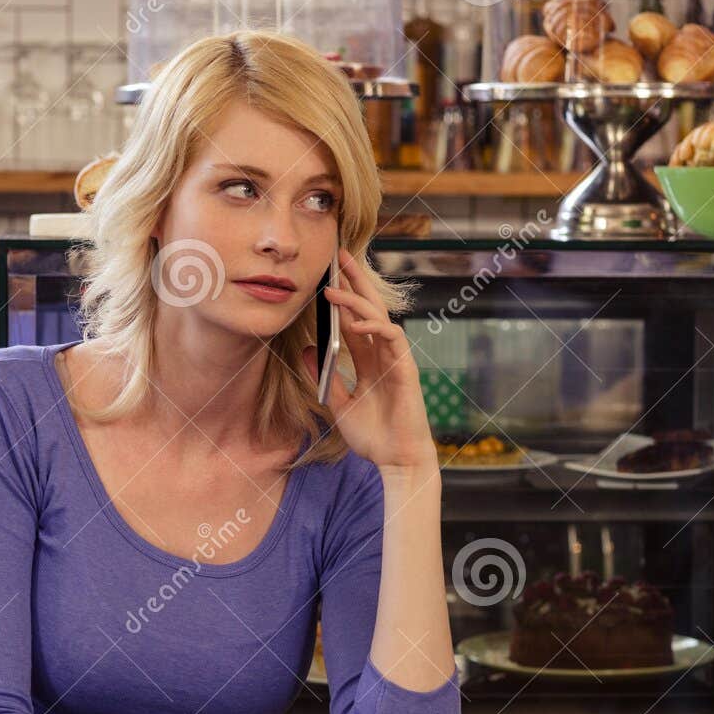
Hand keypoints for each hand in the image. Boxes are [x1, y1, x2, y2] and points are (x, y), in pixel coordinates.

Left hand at [306, 248, 437, 474]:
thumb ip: (325, 377)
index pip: (354, 319)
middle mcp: (382, 353)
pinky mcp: (404, 368)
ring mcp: (395, 359)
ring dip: (356, 300)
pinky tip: (355, 323)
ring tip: (333, 287)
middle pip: (370, 307)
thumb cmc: (372, 435)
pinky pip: (391, 338)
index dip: (342, 296)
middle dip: (355, 280)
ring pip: (378, 317)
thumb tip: (309, 349)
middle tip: (339, 254)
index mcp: (368, 360)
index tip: (327, 273)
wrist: (395, 459)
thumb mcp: (338, 403)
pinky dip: (373, 327)